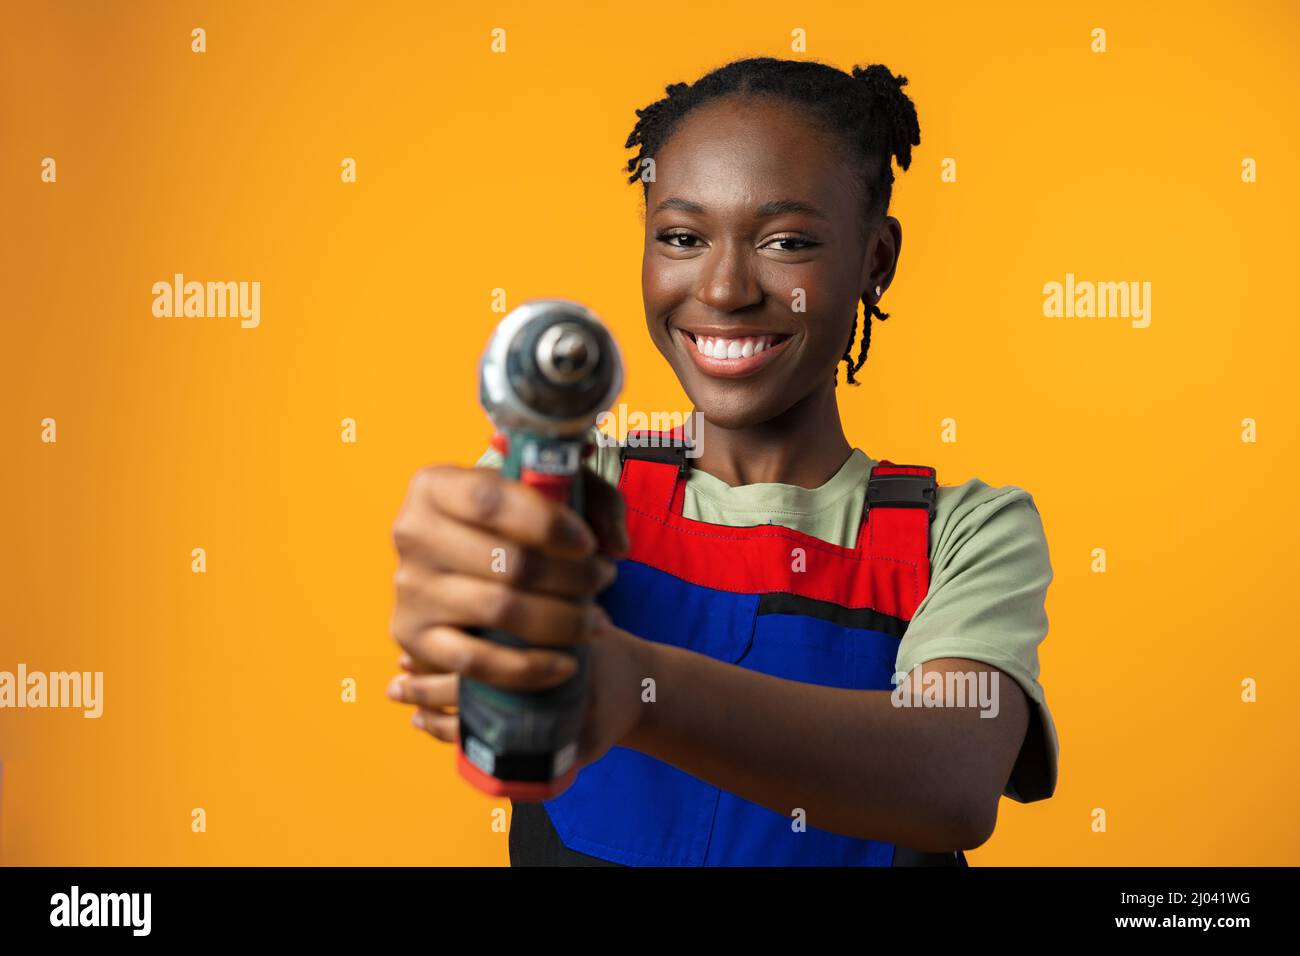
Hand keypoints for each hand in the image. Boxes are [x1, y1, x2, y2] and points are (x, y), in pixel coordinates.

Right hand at [386, 461, 635, 764]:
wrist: (468, 560)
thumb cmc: (516, 519)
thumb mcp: (551, 489)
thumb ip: (594, 499)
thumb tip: (615, 544)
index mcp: (434, 486)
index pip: (491, 500)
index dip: (548, 523)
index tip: (588, 543)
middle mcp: (412, 533)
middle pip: (505, 561)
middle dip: (571, 576)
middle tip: (605, 579)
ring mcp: (410, 589)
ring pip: (499, 610)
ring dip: (562, 620)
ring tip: (597, 620)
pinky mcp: (413, 637)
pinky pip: (475, 662)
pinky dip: (528, 668)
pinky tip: (568, 664)